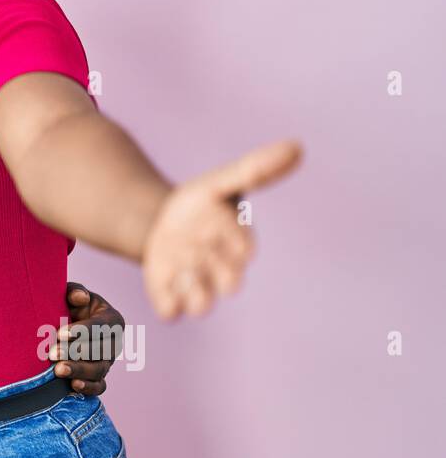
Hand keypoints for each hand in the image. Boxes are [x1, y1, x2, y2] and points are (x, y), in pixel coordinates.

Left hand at [49, 282, 124, 395]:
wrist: (63, 324)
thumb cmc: (70, 305)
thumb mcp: (72, 294)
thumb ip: (74, 291)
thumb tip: (80, 297)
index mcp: (112, 320)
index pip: (101, 326)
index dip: (82, 331)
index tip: (60, 334)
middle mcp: (114, 342)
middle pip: (100, 351)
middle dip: (75, 352)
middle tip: (52, 353)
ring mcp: (108, 361)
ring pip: (99, 370)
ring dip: (78, 370)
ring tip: (57, 370)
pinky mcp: (100, 377)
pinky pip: (99, 387)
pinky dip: (88, 388)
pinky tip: (72, 385)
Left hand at [143, 139, 301, 318]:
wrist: (160, 224)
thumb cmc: (201, 205)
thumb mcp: (222, 182)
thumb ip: (255, 170)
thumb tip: (297, 146)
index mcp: (239, 246)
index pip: (243, 250)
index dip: (227, 238)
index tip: (210, 220)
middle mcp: (222, 272)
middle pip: (227, 283)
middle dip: (210, 266)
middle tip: (192, 245)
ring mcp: (197, 287)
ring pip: (202, 305)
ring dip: (192, 292)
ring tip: (179, 270)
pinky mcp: (171, 297)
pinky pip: (172, 312)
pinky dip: (167, 303)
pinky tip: (162, 280)